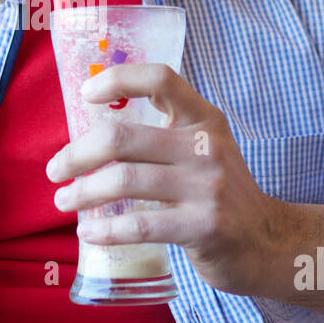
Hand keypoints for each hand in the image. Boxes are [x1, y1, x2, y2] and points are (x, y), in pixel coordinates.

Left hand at [45, 63, 281, 296]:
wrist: (268, 243)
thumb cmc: (220, 195)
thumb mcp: (204, 150)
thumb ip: (163, 136)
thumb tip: (91, 135)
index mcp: (203, 119)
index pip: (159, 79)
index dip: (117, 80)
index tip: (85, 95)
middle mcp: (205, 147)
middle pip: (122, 136)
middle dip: (77, 154)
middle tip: (55, 170)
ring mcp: (207, 187)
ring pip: (124, 180)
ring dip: (83, 192)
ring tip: (64, 201)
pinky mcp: (203, 226)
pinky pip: (139, 224)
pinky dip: (105, 229)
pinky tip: (89, 232)